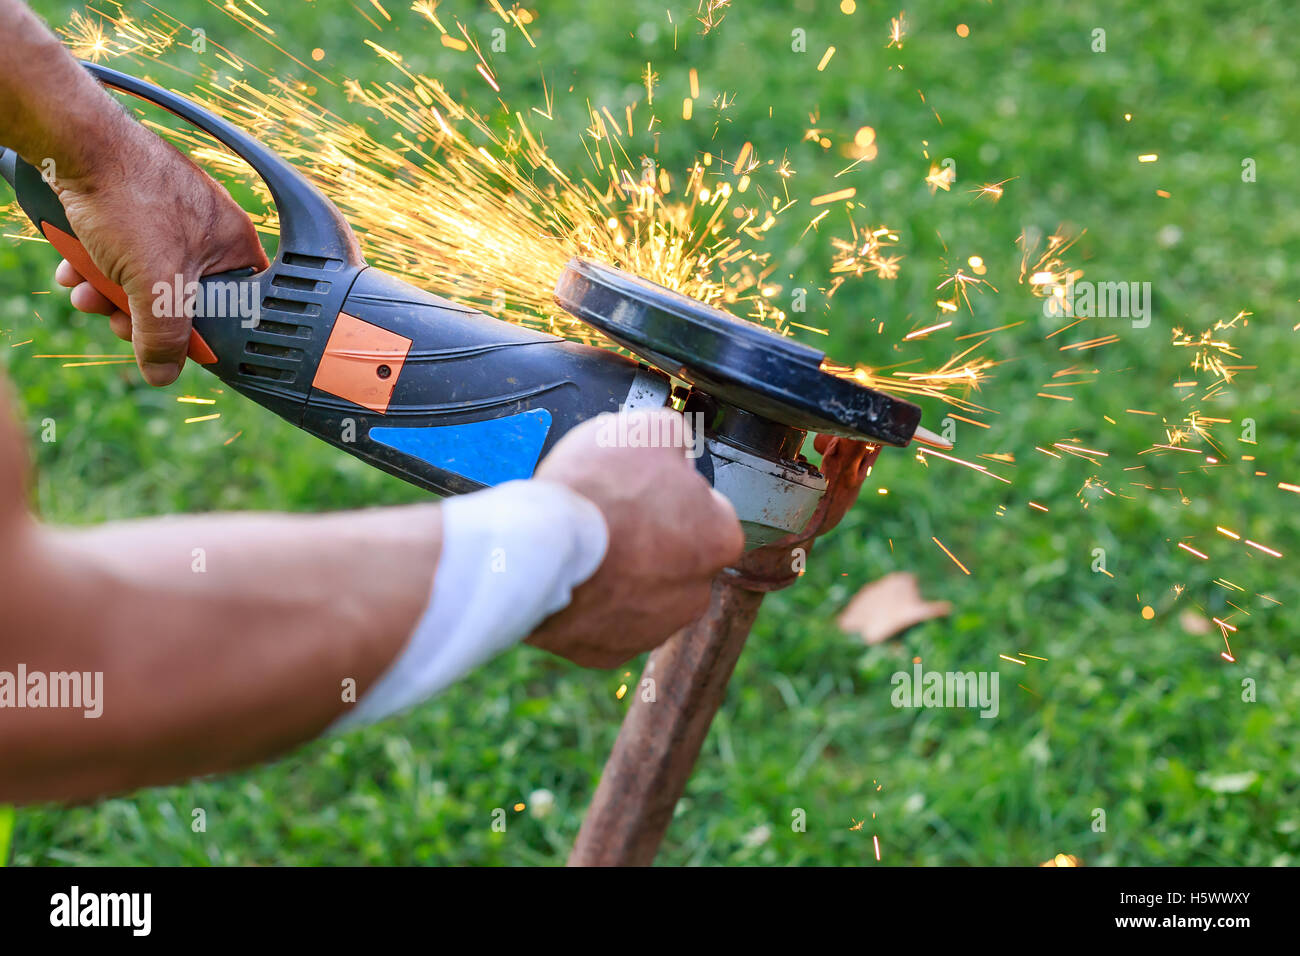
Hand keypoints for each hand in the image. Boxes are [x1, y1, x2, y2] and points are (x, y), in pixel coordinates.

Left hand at [51, 114, 266, 384]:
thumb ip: (166, 337)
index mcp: (235, 244)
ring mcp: (171, 217)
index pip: (236, 307)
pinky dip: (97, 268)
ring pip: (145, 279)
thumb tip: (164, 375)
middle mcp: (208, 230)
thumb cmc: (129, 201)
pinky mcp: (134, 208)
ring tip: (84, 292)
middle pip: (182, 298)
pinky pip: (123, 254)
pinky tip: (73, 270)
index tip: (173, 345)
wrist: (74, 143)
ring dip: (110, 295)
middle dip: (140, 315)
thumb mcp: (154, 285)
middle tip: (117, 319)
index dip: (203, 333)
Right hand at [525, 410, 744, 667]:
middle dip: (651, 536)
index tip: (646, 486)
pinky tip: (574, 571)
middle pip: (678, 556)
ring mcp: (651, 628)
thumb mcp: (648, 428)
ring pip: (643, 591)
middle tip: (612, 511)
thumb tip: (674, 441)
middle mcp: (695, 594)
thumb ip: (674, 436)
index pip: (710, 511)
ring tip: (588, 540)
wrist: (538, 549)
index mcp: (718, 540)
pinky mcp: (608, 651)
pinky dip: (592, 599)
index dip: (674, 493)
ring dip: (623, 569)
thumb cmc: (597, 492)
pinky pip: (606, 619)